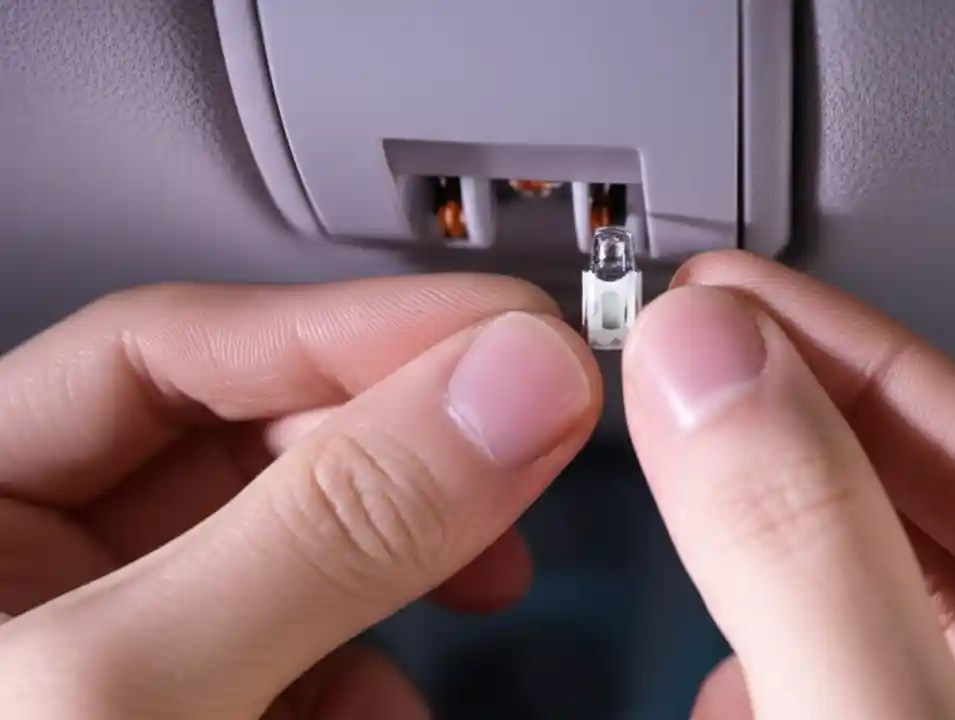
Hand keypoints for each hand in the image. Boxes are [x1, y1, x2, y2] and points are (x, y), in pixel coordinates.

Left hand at [0, 276, 601, 717]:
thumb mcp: (139, 688)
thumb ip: (321, 530)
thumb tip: (504, 387)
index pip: (163, 345)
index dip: (347, 327)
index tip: (503, 332)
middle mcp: (34, 570)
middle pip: (252, 440)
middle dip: (399, 448)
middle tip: (523, 435)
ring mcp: (119, 652)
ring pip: (296, 546)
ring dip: (406, 560)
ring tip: (481, 575)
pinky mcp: (191, 717)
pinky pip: (297, 653)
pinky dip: (371, 669)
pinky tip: (389, 702)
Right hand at [623, 251, 954, 718]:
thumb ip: (819, 570)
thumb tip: (712, 373)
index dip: (874, 364)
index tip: (738, 299)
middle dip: (818, 455)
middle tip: (693, 372)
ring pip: (932, 619)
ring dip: (798, 572)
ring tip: (700, 527)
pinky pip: (908, 692)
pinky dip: (809, 667)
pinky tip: (743, 681)